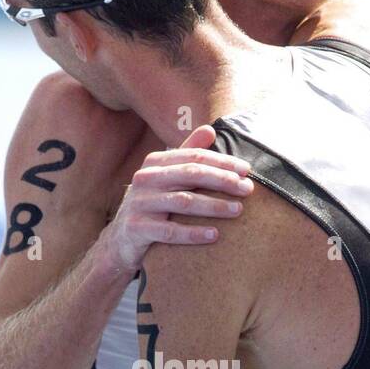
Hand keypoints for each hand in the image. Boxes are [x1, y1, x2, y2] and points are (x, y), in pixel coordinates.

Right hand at [102, 125, 253, 273]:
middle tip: (247, 189)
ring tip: (238, 210)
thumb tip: (210, 130)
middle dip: (222, 180)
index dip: (222, 162)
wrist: (122, 239)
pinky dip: (193, 233)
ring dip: (214, 206)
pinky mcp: (137, 228)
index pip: (194, 157)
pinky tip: (214, 235)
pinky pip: (169, 231)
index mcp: (155, 162)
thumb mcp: (166, 177)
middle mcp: (145, 179)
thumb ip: (187, 154)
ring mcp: (139, 203)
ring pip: (183, 202)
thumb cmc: (152, 205)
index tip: (246, 170)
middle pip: (190, 175)